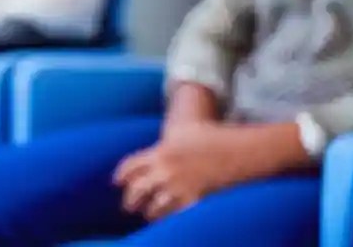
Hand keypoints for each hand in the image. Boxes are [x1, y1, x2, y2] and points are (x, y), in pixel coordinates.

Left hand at [114, 123, 243, 220]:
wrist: (236, 149)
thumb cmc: (210, 136)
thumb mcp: (182, 131)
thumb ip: (166, 138)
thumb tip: (159, 141)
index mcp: (159, 152)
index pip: (130, 166)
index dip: (121, 176)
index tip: (116, 183)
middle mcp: (165, 170)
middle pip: (137, 189)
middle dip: (130, 200)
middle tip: (127, 207)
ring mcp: (179, 185)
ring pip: (153, 206)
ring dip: (149, 212)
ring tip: (148, 214)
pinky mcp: (195, 198)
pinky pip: (175, 214)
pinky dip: (169, 219)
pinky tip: (166, 220)